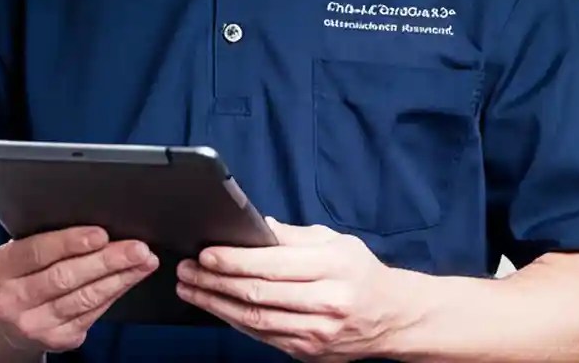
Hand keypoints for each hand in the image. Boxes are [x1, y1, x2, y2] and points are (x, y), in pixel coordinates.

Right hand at [0, 226, 158, 353]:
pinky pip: (92, 314)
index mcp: (0, 268)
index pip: (37, 251)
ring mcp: (34, 324)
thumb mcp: (15, 256)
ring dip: (120, 278)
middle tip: (137, 248)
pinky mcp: (56, 340)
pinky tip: (131, 278)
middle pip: (65, 277)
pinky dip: (115, 293)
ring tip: (144, 261)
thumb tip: (95, 226)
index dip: (71, 242)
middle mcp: (12, 300)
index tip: (101, 234)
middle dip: (107, 260)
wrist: (0, 326)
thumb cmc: (17, 277)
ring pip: (84, 299)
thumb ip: (44, 241)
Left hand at [175, 219, 407, 361]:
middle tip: (186, 269)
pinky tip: (215, 307)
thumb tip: (255, 228)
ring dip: (216, 304)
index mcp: (333, 268)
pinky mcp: (308, 351)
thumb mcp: (336, 242)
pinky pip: (262, 336)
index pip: (273, 265)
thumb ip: (294, 236)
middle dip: (215, 281)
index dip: (234, 260)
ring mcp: (316, 332)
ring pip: (255, 320)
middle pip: (258, 294)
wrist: (392, 318)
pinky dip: (234, 321)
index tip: (205, 252)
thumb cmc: (360, 273)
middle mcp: (326, 302)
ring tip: (190, 288)